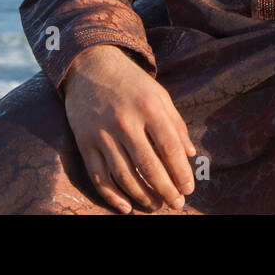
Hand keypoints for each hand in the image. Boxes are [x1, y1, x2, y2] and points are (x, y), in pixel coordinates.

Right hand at [62, 44, 197, 212]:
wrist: (91, 67)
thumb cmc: (131, 83)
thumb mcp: (159, 95)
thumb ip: (176, 124)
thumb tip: (190, 154)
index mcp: (149, 107)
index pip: (169, 147)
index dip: (181, 172)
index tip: (188, 189)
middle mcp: (125, 121)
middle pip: (148, 165)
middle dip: (165, 190)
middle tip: (176, 204)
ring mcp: (102, 133)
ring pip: (124, 175)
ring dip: (142, 196)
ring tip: (156, 205)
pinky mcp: (84, 142)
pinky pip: (98, 176)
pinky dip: (112, 196)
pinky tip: (126, 207)